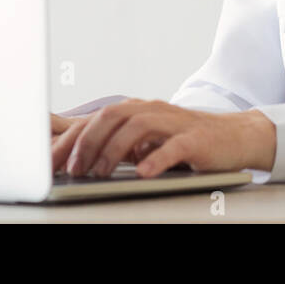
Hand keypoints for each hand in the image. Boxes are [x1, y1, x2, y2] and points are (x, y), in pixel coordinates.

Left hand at [50, 99, 276, 178]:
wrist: (234, 136)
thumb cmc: (185, 140)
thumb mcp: (148, 140)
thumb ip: (118, 144)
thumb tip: (77, 158)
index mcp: (138, 110)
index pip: (96, 119)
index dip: (71, 139)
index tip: (50, 162)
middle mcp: (153, 111)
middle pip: (112, 118)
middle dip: (87, 143)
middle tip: (73, 170)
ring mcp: (175, 123)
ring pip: (138, 128)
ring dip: (114, 151)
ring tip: (100, 173)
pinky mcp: (195, 140)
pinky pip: (173, 147)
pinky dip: (155, 159)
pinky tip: (142, 173)